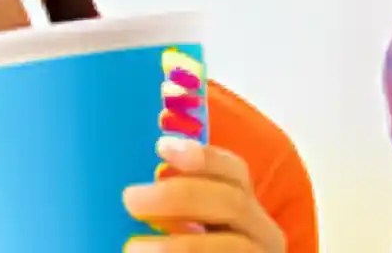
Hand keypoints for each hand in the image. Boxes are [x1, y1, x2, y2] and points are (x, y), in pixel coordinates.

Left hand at [123, 137, 284, 252]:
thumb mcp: (189, 232)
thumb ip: (171, 213)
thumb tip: (129, 191)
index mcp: (246, 212)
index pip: (235, 172)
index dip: (203, 156)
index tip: (161, 147)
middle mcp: (262, 236)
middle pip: (232, 203)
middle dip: (181, 196)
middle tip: (131, 199)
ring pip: (232, 248)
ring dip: (182, 246)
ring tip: (133, 250)